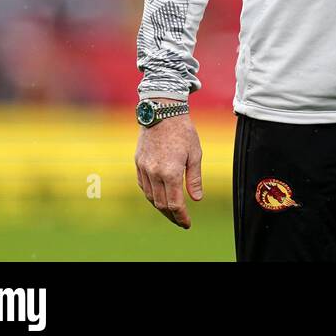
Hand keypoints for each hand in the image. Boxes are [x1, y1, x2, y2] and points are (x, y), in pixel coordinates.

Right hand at [135, 113, 203, 228]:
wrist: (162, 112)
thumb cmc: (183, 131)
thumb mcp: (195, 154)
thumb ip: (194, 178)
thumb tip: (196, 199)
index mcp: (170, 172)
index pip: (174, 204)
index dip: (181, 217)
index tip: (187, 224)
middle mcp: (154, 173)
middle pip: (161, 204)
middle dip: (172, 216)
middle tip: (181, 221)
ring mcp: (144, 169)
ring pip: (151, 197)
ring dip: (161, 207)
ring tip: (172, 212)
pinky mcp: (138, 163)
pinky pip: (144, 186)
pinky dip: (152, 195)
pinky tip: (159, 196)